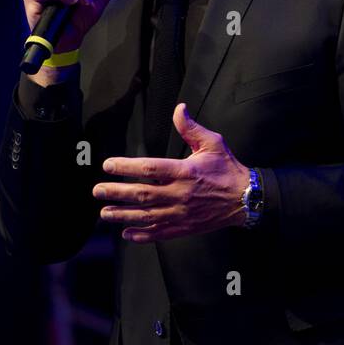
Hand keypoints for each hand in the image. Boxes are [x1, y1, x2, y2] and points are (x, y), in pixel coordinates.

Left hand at [92, 103, 251, 242]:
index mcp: (185, 172)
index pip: (149, 169)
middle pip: (141, 194)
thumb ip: (191, 128)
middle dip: (116, 192)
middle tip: (97, 190)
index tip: (108, 165)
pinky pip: (160, 234)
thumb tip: (179, 109)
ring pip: (146, 216)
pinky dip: (142, 236)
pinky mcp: (185, 227)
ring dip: (123, 215)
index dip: (125, 167)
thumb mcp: (213, 143)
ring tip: (104, 213)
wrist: (246, 198)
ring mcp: (182, 213)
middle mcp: (180, 194)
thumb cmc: (228, 169)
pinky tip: (127, 234)